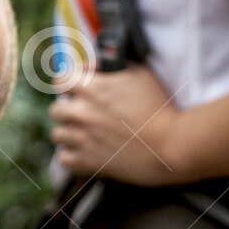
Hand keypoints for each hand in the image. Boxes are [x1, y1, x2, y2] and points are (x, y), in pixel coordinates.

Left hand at [49, 65, 184, 185]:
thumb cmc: (160, 108)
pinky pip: (64, 158)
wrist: (173, 146)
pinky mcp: (87, 162)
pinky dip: (73, 156)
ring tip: (86, 135)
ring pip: (58, 135)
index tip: (77, 88)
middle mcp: (81, 113)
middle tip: (85, 115)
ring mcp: (82, 139)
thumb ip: (112, 66)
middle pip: (55, 110)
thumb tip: (93, 67)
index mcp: (90, 89)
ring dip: (70, 134)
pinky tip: (87, 153)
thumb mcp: (140, 74)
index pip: (59, 79)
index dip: (68, 83)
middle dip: (69, 110)